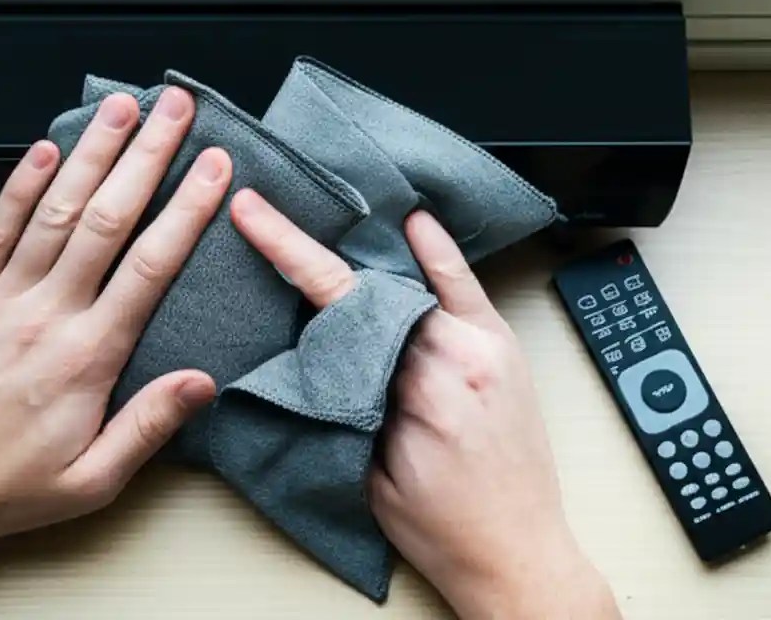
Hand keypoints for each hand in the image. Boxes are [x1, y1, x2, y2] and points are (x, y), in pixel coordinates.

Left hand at [0, 88, 229, 559]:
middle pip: (107, 219)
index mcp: (86, 358)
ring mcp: (0, 300)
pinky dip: (20, 185)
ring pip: (54, 211)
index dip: (187, 210)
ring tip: (121, 108)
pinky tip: (45, 149)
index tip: (214, 169)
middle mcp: (45, 316)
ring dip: (91, 154)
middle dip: (148, 157)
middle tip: (177, 111)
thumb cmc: (7, 485)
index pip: (150, 267)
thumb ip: (149, 425)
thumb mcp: (93, 480)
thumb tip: (201, 382)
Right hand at [229, 190, 617, 618]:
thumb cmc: (443, 530)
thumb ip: (342, 410)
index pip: (334, 301)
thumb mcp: (368, 475)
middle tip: (269, 214)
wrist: (517, 555)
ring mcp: (483, 349)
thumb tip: (312, 355)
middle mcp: (450, 359)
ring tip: (325, 223)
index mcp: (408, 390)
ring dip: (365, 258)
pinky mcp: (504, 351)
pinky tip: (417, 223)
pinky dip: (441, 253)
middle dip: (315, 250)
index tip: (254, 215)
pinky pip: (468, 287)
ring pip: (410, 284)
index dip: (288, 250)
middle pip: (367, 286)